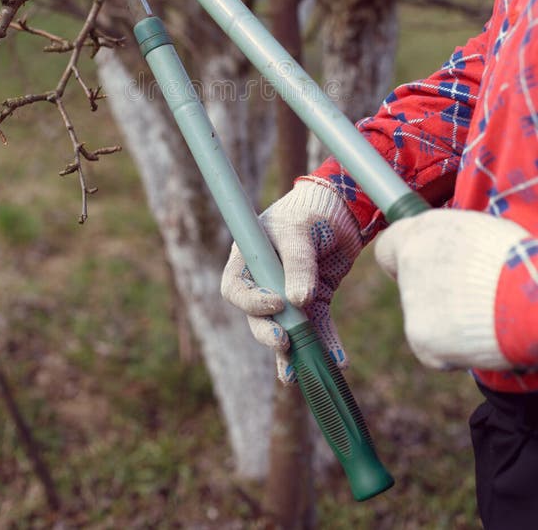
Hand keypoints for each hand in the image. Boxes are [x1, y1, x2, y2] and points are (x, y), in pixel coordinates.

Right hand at [220, 177, 361, 382]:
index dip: (251, 303)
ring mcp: (289, 292)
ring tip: (308, 372)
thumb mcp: (300, 230)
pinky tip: (338, 361)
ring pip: (287, 328)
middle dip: (270, 335)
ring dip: (297, 351)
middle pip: (258, 317)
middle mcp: (265, 279)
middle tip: (287, 344)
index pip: (236, 289)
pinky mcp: (315, 299)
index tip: (277, 303)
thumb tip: (298, 302)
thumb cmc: (310, 209)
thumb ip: (298, 263)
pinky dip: (326, 344)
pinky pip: (318, 327)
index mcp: (249, 258)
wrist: (342, 206)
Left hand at [374, 209, 530, 369]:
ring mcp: (412, 303)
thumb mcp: (480, 230)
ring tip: (488, 315)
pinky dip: (455, 350)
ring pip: (424, 318)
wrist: (529, 296)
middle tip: (471, 299)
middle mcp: (408, 264)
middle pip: (410, 285)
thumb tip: (452, 251)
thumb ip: (452, 241)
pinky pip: (435, 350)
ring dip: (449, 321)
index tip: (422, 270)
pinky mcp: (421, 338)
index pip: (388, 247)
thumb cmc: (515, 258)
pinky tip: (483, 336)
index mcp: (420, 232)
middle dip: (435, 294)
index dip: (403, 261)